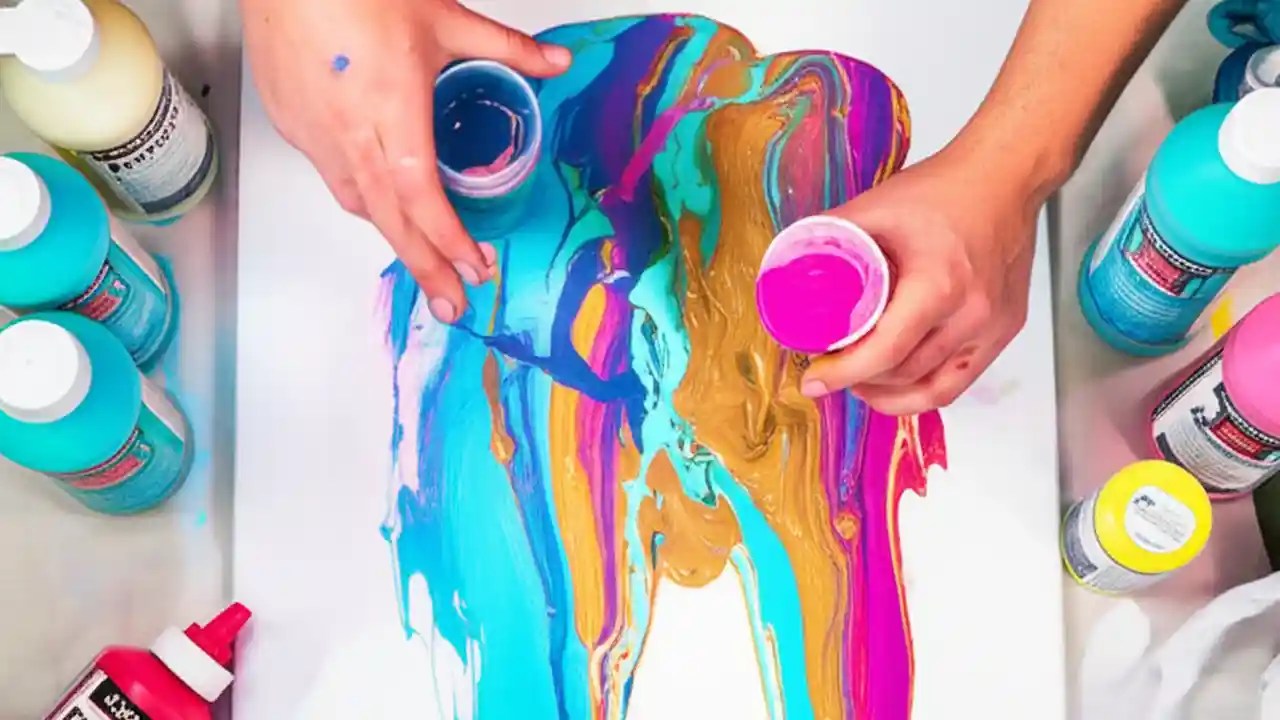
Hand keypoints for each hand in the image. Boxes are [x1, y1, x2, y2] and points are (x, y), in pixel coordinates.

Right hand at [242, 0, 570, 322]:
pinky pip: (333, 176)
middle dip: (425, 268)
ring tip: (427, 263)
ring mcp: (314, 133)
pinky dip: (363, 197)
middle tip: (452, 305)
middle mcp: (349, 132)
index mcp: (391, 108)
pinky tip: (383, 202)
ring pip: (357, 201)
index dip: (448, 239)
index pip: (420, 195)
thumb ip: (505, 48)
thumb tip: (555, 63)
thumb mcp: (443, 17)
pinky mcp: (292, 126)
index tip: (476, 267)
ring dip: (394, 235)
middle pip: (389, 219)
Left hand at [799, 142, 1041, 415]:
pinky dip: (925, 390)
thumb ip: (831, 234)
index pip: (885, 352)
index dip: (842, 374)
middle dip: (859, 380)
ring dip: (890, 392)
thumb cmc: (948, 189)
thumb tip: (792, 262)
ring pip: (934, 388)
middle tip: (828, 369)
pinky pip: (961, 379)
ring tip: (859, 381)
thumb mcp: (876, 206)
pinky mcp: (1004, 330)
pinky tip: (898, 384)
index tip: (813, 381)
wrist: (1005, 177)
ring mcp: (993, 327)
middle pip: (904, 374)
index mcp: (940, 284)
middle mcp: (972, 313)